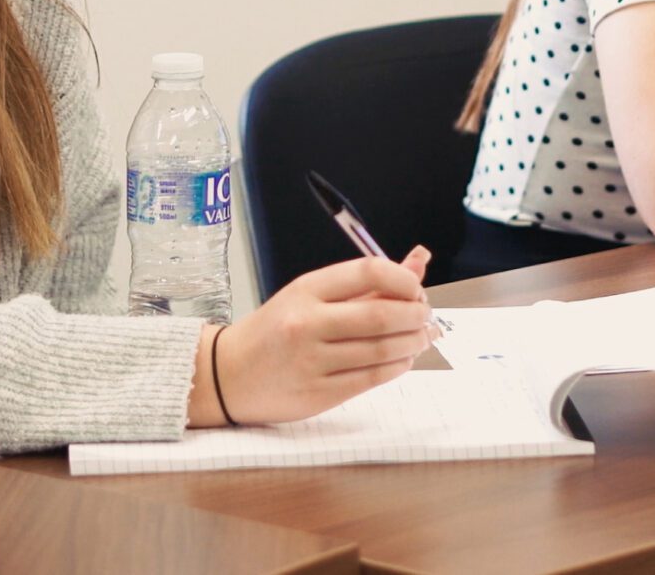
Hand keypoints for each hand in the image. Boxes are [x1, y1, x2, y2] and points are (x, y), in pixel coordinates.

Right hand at [189, 248, 434, 426]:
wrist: (227, 374)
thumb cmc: (276, 330)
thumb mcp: (312, 294)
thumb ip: (368, 282)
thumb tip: (420, 260)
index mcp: (305, 290)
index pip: (369, 272)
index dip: (404, 279)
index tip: (416, 288)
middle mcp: (307, 324)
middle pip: (381, 315)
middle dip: (416, 315)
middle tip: (426, 316)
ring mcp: (311, 362)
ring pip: (381, 351)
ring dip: (412, 343)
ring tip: (421, 337)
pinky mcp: (318, 395)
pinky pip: (371, 379)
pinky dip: (397, 367)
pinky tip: (403, 359)